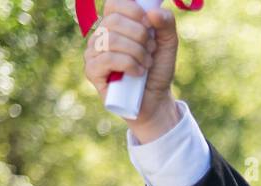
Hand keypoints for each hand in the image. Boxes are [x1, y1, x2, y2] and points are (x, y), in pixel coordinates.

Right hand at [83, 0, 180, 142]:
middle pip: (114, 21)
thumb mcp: (168, 44)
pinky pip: (107, 58)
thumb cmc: (157, 70)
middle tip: (152, 50)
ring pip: (111, 40)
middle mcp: (100, 35)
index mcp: (114, 24)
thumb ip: (166, 24)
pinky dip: (129, 64)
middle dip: (140, 35)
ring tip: (147, 63)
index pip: (114, 4)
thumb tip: (153, 12)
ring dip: (137, 52)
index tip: (149, 24)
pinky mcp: (92, 71)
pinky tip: (139, 73)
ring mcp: (93, 52)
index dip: (133, 10)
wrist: (155, 100)